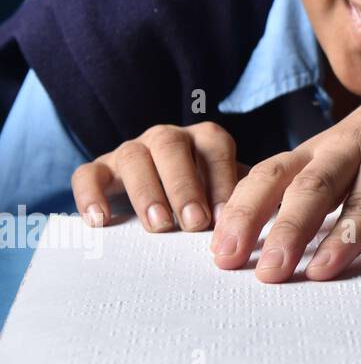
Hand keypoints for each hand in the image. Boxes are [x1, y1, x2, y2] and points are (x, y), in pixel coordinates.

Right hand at [71, 122, 246, 231]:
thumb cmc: (206, 198)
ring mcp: (131, 150)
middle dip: (184, 186)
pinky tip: (100, 221)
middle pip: (171, 148)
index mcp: (204, 138)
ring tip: (159, 226)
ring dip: (147, 192)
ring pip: (133, 158)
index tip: (225, 215)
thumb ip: (244, 198)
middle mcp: (167, 137)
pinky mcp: (100, 169)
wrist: (165, 196)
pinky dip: (91, 195)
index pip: (214, 146)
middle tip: (194, 223)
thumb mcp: (227, 193)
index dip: (220, 178)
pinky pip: (88, 174)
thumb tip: (270, 220)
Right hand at [210, 82, 360, 282]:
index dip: (347, 234)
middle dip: (289, 229)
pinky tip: (217, 237)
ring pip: (276, 172)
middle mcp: (350, 140)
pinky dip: (235, 201)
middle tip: (269, 274)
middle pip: (315, 185)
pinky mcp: (299, 153)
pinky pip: (262, 172)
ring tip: (224, 256)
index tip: (322, 270)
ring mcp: (319, 144)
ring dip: (247, 213)